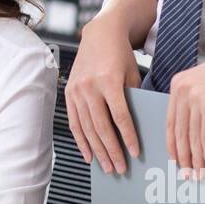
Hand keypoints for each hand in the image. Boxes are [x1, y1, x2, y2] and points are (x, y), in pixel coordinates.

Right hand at [65, 10, 142, 173]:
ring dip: (97, 151)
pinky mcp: (69, 93)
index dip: (128, 138)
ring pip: (87, 128)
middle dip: (112, 151)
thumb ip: (132, 100)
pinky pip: (75, 122)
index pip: (120, 117)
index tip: (136, 154)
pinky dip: (81, 141)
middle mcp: (90, 87)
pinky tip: (89, 155)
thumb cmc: (120, 55)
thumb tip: (134, 130)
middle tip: (120, 169)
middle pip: (101, 127)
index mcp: (109, 81)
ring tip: (107, 167)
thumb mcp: (132, 74)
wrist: (99, 34)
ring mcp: (76, 91)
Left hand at [166, 45, 204, 178]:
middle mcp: (183, 89)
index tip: (175, 159)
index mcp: (178, 84)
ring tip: (201, 173)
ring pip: (193, 137)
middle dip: (184, 157)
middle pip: (179, 132)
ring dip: (197, 159)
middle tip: (187, 173)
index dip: (173, 144)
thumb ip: (194, 102)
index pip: (170, 121)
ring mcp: (196, 97)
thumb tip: (191, 135)